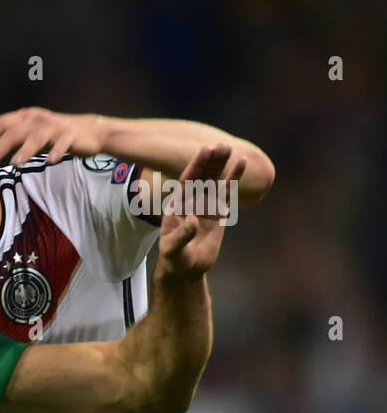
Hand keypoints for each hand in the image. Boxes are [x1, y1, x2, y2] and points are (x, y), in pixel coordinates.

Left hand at [0, 108, 105, 168]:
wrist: (88, 131)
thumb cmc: (54, 133)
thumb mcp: (32, 131)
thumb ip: (14, 135)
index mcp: (26, 117)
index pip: (3, 122)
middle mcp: (38, 120)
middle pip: (15, 132)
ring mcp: (54, 128)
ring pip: (37, 138)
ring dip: (26, 150)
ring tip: (15, 163)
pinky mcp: (70, 136)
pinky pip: (62, 145)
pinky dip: (56, 152)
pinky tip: (49, 162)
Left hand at [157, 143, 246, 280]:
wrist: (185, 267)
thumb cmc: (174, 258)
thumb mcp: (172, 249)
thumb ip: (181, 235)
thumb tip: (193, 220)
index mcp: (177, 205)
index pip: (186, 181)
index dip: (195, 165)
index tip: (205, 150)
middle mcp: (190, 201)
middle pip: (201, 176)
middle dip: (210, 161)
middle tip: (221, 144)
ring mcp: (204, 204)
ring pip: (214, 180)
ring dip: (221, 164)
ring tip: (229, 147)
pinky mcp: (218, 211)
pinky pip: (226, 191)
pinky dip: (233, 177)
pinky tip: (241, 162)